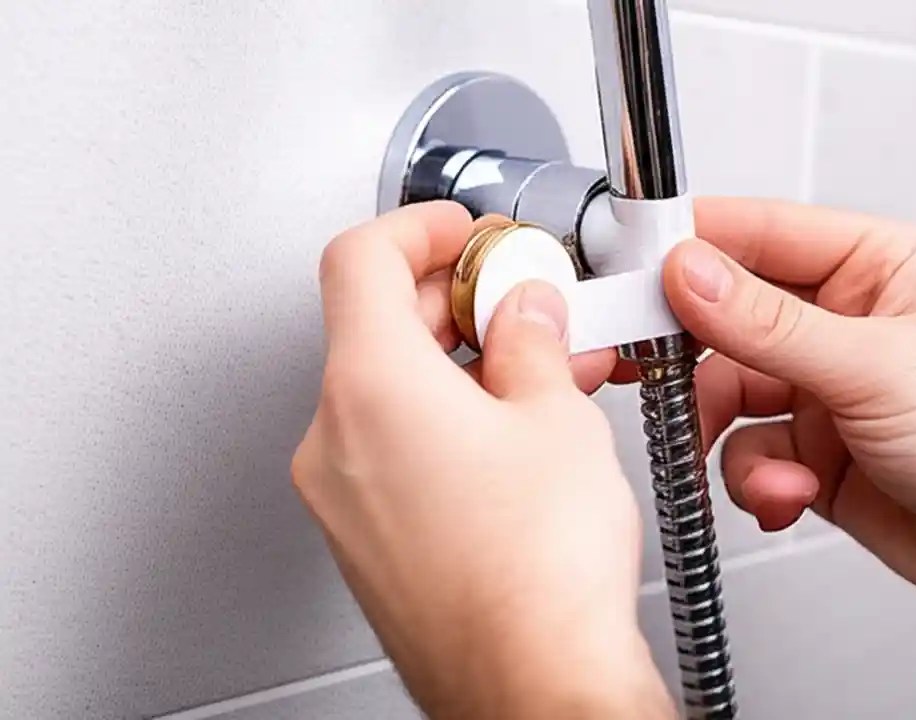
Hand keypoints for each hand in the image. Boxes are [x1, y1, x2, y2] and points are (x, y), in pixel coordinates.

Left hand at [291, 202, 671, 718]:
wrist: (533, 683)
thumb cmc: (540, 572)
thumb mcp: (558, 416)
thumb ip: (533, 340)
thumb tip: (526, 312)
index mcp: (372, 387)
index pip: (361, 259)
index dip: (419, 226)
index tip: (464, 232)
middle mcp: (335, 442)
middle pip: (374, 324)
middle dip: (454, 300)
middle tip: (522, 300)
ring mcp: (342, 499)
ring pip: (387, 392)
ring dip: (456, 365)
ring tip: (534, 372)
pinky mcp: (366, 541)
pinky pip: (391, 451)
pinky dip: (443, 422)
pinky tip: (509, 437)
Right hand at [656, 198, 915, 617]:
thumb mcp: (880, 367)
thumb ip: (771, 324)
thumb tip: (693, 274)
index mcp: (881, 267)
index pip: (764, 233)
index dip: (694, 246)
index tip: (633, 264)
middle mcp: (851, 323)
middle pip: (733, 318)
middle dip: (698, 358)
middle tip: (655, 376)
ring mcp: (832, 390)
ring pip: (732, 395)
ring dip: (732, 437)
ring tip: (764, 465)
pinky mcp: (820, 454)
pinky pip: (751, 454)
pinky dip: (759, 480)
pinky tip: (792, 493)